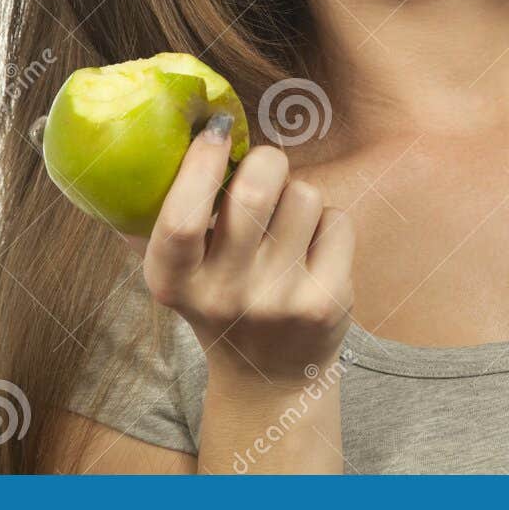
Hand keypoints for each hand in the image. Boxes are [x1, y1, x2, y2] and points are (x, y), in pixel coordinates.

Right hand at [121, 119, 355, 387]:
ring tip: (287, 228)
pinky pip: (337, 220)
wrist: (268, 379)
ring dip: (299, 197)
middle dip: (267, 161)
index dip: (200, 165)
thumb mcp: (182, 273)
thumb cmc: (222, 299)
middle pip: (256, 191)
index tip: (217, 130)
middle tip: (266, 169)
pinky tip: (313, 254)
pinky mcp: (325, 302)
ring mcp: (278, 301)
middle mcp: (223, 296)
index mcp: (172, 282)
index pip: (180, 218)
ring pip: (304, 196)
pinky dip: (329, 225)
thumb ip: (171, 215)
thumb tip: (176, 132)